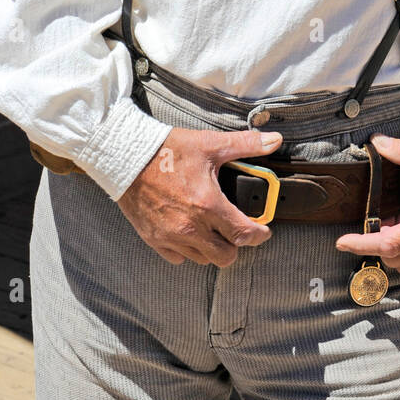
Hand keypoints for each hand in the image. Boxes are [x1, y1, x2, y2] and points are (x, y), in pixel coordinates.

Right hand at [118, 126, 281, 267]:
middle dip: (236, 245)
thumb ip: (246, 144)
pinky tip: (190, 231)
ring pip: (202, 259)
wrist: (126, 157)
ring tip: (214, 229)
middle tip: (237, 230)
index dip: (259, 235)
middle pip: (225, 256)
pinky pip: (178, 258)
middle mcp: (190, 227)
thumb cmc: (167, 150)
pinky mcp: (153, 240)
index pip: (243, 234)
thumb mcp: (210, 143)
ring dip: (212, 248)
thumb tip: (274, 140)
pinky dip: (188, 250)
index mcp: (207, 204)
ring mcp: (170, 237)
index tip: (263, 231)